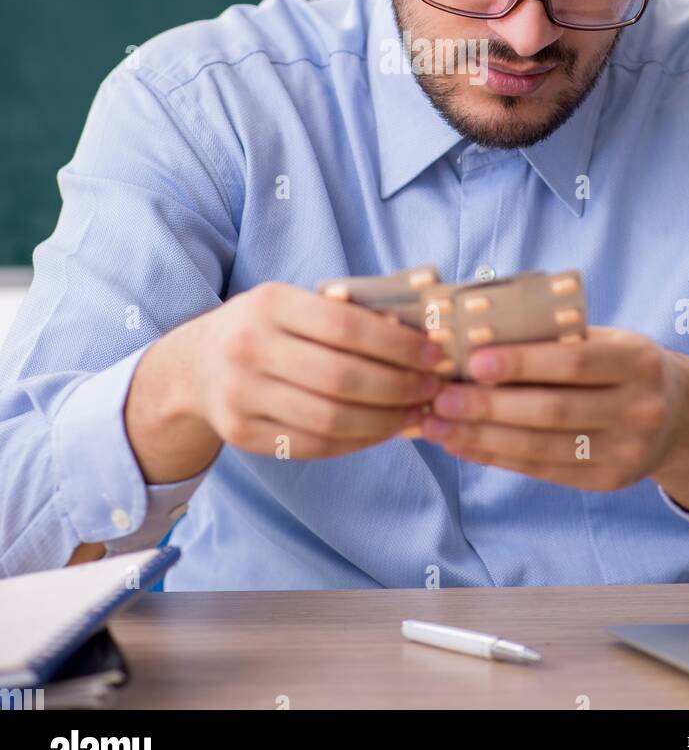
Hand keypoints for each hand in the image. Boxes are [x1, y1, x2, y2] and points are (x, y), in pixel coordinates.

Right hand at [184, 281, 445, 459]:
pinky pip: (313, 446)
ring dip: (385, 421)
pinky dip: (357, 442)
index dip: (397, 345)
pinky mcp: (241, 434)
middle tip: (432, 389)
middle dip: (399, 388)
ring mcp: (240, 395)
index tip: (433, 354)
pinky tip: (382, 430)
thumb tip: (419, 336)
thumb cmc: (265, 327)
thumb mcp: (293, 302)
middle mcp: (249, 348)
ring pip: (330, 421)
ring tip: (415, 413)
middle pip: (341, 380)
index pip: (346, 326)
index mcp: (269, 304)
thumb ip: (345, 313)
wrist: (196, 366)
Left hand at [419, 327, 688, 511]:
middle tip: (442, 398)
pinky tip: (463, 444)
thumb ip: (557, 339)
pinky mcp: (608, 481)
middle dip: (490, 407)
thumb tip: (477, 341)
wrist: (681, 413)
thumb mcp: (608, 340)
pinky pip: (543, 471)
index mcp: (637, 361)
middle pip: (553, 411)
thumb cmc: (624, 364)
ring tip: (439, 425)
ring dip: (482, 437)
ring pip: (543, 448)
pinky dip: (497, 457)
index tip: (475, 360)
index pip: (575, 362)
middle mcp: (639, 409)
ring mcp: (626, 451)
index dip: (524, 363)